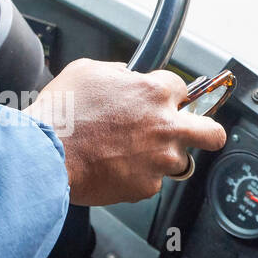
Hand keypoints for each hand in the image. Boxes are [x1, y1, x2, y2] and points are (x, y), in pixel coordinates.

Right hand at [22, 58, 226, 206]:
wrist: (46, 154)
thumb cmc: (62, 113)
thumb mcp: (87, 71)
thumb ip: (118, 73)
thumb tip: (127, 76)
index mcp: (153, 93)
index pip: (181, 87)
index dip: (167, 92)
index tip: (161, 99)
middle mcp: (165, 127)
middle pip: (211, 132)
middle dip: (205, 130)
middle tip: (189, 131)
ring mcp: (159, 160)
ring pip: (177, 159)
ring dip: (159, 155)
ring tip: (128, 152)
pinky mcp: (146, 186)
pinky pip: (150, 180)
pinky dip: (135, 175)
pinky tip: (112, 166)